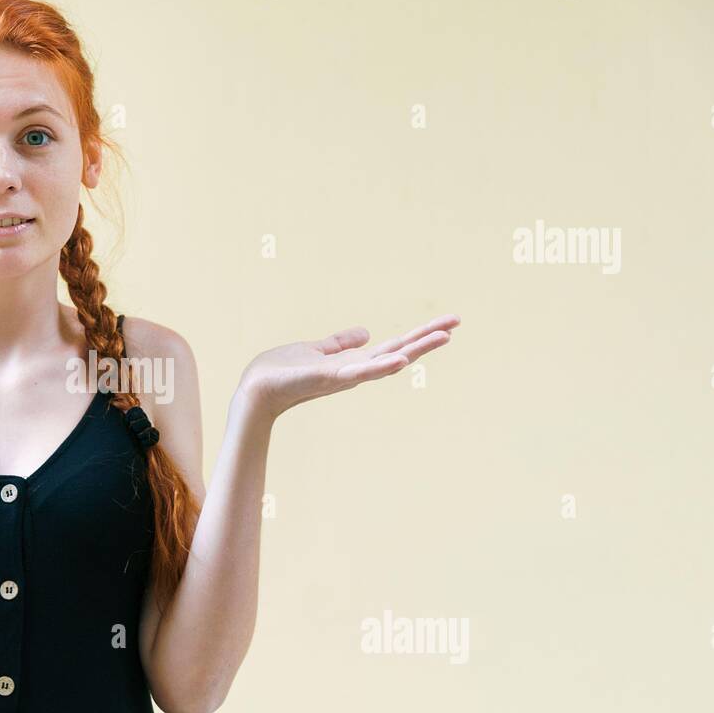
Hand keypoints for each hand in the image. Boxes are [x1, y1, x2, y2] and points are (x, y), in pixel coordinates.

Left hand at [238, 313, 459, 420]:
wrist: (257, 390)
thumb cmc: (282, 371)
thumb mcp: (316, 349)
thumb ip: (340, 342)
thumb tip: (365, 332)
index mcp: (354, 362)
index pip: (394, 345)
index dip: (420, 334)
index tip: (448, 323)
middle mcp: (354, 371)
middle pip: (398, 351)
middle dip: (426, 339)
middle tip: (456, 324)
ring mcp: (343, 376)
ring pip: (385, 362)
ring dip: (413, 351)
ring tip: (440, 338)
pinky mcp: (327, 378)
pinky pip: (357, 372)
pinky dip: (379, 367)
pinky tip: (400, 359)